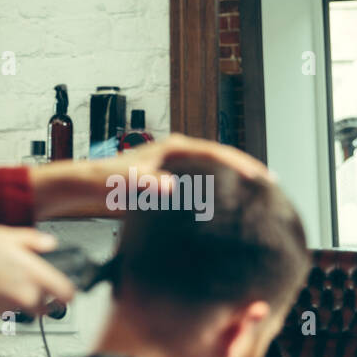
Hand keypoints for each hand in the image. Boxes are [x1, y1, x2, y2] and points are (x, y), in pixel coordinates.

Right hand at [0, 225, 76, 319]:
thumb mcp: (0, 234)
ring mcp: (6, 309)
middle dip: (39, 295)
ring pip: (20, 307)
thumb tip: (47, 243)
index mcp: (32, 275)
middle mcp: (23, 296)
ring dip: (13, 297)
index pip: (66, 294)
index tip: (64, 288)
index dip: (67, 291)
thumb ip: (28, 240)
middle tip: (24, 279)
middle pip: (44, 305)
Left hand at [29, 134, 271, 218]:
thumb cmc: (104, 181)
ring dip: (234, 180)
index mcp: (174, 148)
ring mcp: (175, 166)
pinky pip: (202, 183)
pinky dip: (217, 191)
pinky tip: (226, 208)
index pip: (217, 152)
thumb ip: (147, 184)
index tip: (261, 176)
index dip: (241, 164)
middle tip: (271, 184)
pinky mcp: (170, 180)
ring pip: (213, 170)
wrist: (85, 186)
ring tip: (258, 195)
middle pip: (221, 158)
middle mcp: (178, 153)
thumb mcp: (126, 182)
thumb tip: (170, 185)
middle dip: (246, 169)